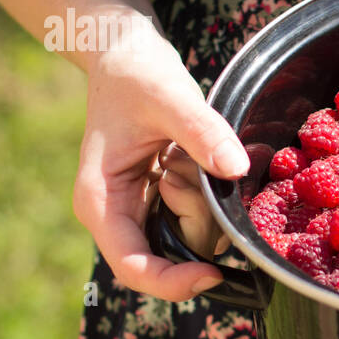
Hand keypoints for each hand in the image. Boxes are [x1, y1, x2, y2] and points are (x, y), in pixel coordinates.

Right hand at [72, 27, 247, 300]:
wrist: (126, 57)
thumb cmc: (136, 75)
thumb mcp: (170, 96)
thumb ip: (202, 132)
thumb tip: (236, 171)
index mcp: (101, 203)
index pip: (133, 268)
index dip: (174, 282)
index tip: (215, 274)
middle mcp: (117, 216)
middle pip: (170, 256)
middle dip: (197, 219)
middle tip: (188, 164)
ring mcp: (140, 212)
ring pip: (190, 238)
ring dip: (204, 203)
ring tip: (185, 154)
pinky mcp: (161, 203)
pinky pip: (197, 218)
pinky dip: (208, 196)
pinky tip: (195, 161)